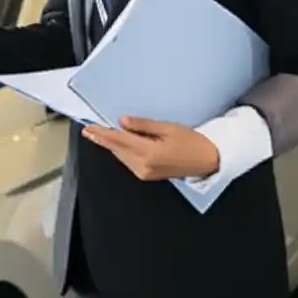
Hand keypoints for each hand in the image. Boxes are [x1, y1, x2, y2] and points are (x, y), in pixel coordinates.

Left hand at [82, 117, 219, 180]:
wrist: (207, 160)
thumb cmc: (192, 142)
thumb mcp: (168, 128)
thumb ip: (143, 126)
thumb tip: (123, 122)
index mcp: (149, 153)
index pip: (119, 141)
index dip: (102, 134)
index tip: (89, 129)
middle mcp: (144, 166)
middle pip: (117, 150)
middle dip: (102, 139)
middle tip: (89, 130)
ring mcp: (144, 173)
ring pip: (121, 156)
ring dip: (111, 145)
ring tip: (100, 134)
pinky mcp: (146, 175)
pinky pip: (128, 161)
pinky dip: (121, 151)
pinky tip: (118, 143)